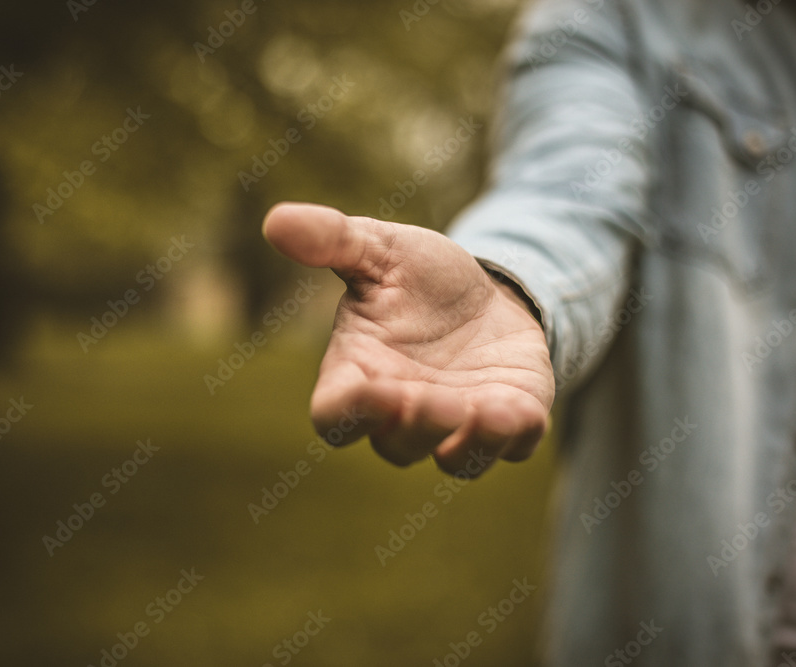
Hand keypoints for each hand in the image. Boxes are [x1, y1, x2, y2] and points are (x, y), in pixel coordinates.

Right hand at [262, 202, 553, 476]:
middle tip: (435, 398)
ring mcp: (457, 424)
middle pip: (396, 445)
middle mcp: (404, 412)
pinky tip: (521, 412)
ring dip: (466, 445)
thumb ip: (333, 241)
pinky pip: (510, 448)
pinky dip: (513, 438)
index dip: (350, 413)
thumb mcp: (381, 249)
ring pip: (454, 460)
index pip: (335, 416)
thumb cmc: (420, 277)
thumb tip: (275, 220)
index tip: (373, 387)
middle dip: (415, 427)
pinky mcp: (507, 422)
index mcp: (360, 374)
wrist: (490, 289)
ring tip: (483, 411)